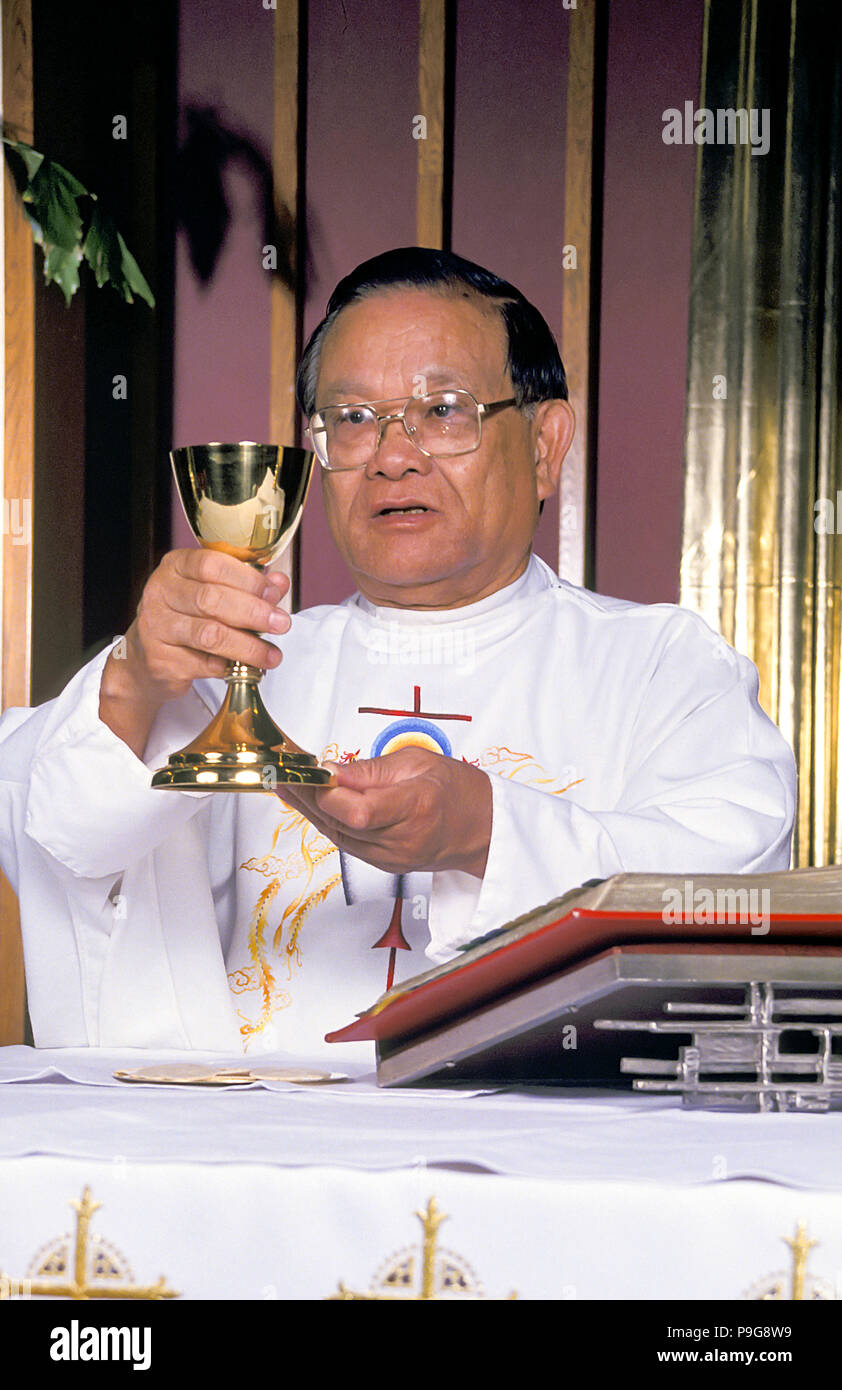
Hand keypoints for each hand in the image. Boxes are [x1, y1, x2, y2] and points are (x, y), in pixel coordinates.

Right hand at [99, 548, 289, 756]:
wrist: (144, 659)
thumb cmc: (185, 619)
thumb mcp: (212, 594)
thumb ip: (246, 586)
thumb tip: (280, 582)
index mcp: (174, 567)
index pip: (211, 565)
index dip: (247, 579)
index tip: (274, 594)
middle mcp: (159, 592)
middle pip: (211, 599)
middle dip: (253, 613)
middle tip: (281, 624)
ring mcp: (155, 626)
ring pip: (209, 635)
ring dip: (248, 646)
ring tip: (271, 654)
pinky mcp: (159, 659)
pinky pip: (203, 664)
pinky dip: (229, 667)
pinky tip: (244, 668)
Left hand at [276, 747, 492, 878]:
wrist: (481, 828)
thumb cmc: (457, 790)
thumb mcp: (419, 761)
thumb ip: (371, 769)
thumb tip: (331, 770)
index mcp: (416, 808)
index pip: (359, 811)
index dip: (328, 791)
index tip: (312, 767)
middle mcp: (401, 840)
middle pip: (339, 822)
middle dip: (306, 794)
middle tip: (281, 769)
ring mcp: (390, 858)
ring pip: (335, 833)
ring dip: (307, 808)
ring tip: (284, 782)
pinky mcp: (382, 864)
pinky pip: (343, 841)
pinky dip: (324, 819)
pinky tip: (307, 802)